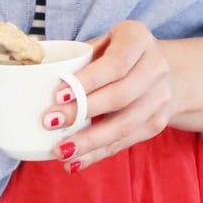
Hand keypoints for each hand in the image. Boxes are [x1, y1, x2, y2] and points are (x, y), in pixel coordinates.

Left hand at [42, 20, 175, 170]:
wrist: (165, 71)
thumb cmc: (119, 54)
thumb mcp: (104, 43)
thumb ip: (79, 57)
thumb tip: (37, 80)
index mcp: (138, 39)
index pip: (114, 64)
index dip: (87, 81)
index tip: (57, 95)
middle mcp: (156, 67)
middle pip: (120, 96)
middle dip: (83, 112)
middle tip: (50, 122)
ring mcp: (160, 98)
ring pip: (125, 125)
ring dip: (90, 141)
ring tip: (61, 151)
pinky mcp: (157, 123)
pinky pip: (126, 142)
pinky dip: (99, 154)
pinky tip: (77, 162)